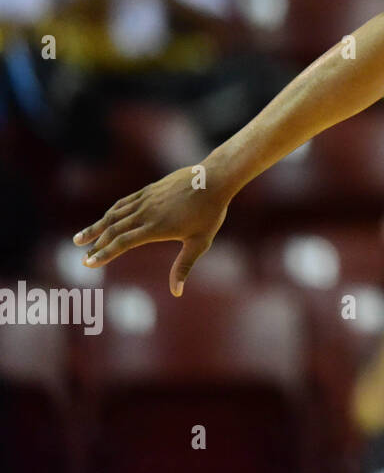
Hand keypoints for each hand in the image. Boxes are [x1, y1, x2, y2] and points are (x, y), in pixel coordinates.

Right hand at [72, 165, 230, 296]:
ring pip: (113, 215)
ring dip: (95, 228)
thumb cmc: (210, 213)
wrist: (213, 179)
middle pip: (113, 230)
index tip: (88, 264)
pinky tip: (105, 219)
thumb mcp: (199, 242)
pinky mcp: (149, 190)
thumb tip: (177, 292)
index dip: (104, 254)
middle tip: (83, 258)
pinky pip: (123, 203)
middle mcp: (146, 213)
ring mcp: (146, 199)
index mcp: (156, 228)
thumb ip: (183, 266)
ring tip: (79, 239)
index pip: (122, 243)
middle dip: (96, 245)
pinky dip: (110, 212)